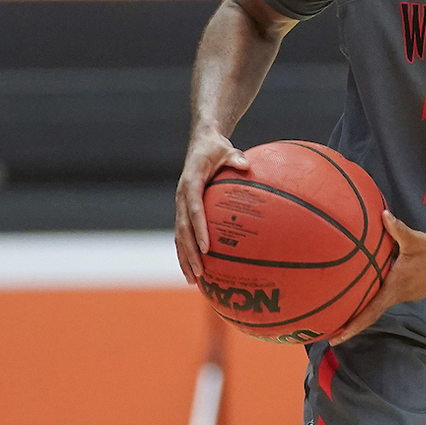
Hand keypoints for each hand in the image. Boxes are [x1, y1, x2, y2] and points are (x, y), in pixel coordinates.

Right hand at [174, 130, 248, 282]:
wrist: (200, 144)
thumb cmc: (216, 148)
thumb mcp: (226, 149)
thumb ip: (235, 158)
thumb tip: (246, 165)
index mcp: (191, 182)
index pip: (193, 208)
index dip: (199, 228)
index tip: (207, 247)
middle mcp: (182, 196)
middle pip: (183, 229)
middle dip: (189, 253)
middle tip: (200, 272)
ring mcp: (181, 205)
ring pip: (179, 236)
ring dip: (184, 259)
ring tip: (192, 280)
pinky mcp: (184, 211)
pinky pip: (183, 234)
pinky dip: (186, 252)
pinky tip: (194, 270)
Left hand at [330, 211, 425, 344]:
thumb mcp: (416, 240)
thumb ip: (396, 229)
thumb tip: (381, 214)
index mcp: (395, 288)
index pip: (369, 313)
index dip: (351, 327)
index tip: (335, 339)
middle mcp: (397, 295)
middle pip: (370, 313)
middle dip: (350, 322)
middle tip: (328, 329)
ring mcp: (405, 293)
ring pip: (378, 303)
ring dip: (362, 309)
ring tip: (341, 310)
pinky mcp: (410, 288)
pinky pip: (387, 295)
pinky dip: (373, 297)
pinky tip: (367, 287)